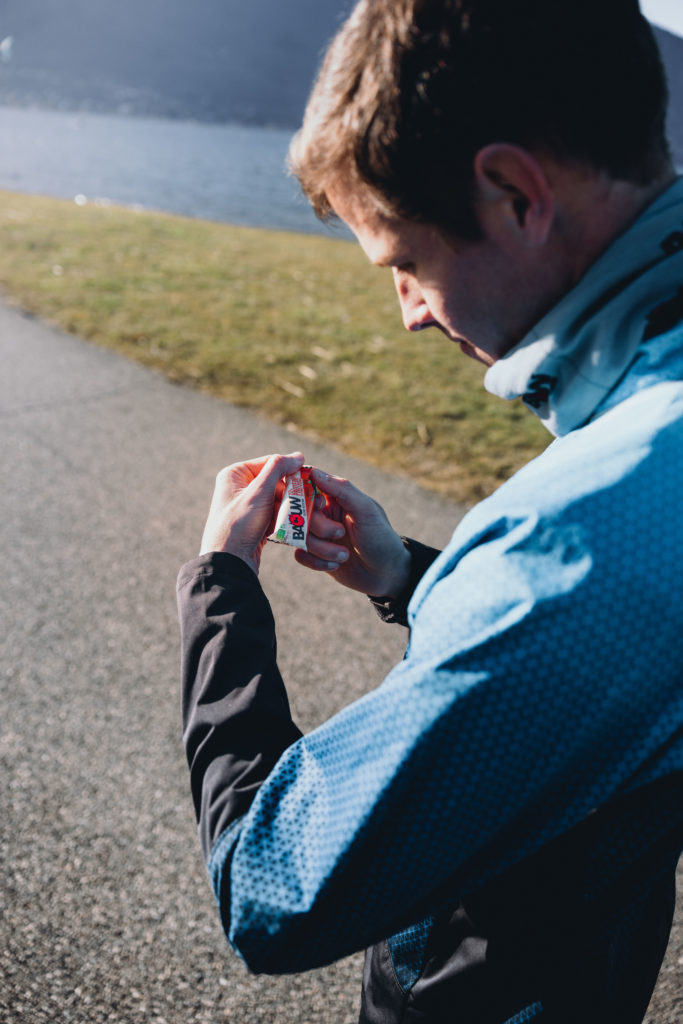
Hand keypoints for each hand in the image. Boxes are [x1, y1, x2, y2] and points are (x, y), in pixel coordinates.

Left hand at [200, 452, 304, 573]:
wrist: (229, 563)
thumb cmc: (239, 525)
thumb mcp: (259, 492)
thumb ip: (278, 468)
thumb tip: (298, 455)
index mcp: (235, 474)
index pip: (271, 463)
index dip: (290, 471)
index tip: (309, 481)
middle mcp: (238, 487)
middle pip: (277, 483)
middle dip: (292, 494)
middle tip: (311, 503)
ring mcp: (246, 506)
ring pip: (278, 500)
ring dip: (290, 509)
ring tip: (303, 517)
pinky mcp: (253, 523)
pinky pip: (275, 515)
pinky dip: (284, 520)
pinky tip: (291, 528)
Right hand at [295, 468, 410, 596]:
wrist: (387, 574)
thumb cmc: (381, 538)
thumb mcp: (366, 511)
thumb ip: (343, 490)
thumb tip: (314, 472)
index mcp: (336, 497)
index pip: (307, 485)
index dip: (304, 495)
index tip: (320, 506)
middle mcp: (324, 514)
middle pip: (299, 513)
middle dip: (319, 528)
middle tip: (340, 533)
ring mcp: (318, 535)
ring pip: (299, 536)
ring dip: (322, 549)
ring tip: (344, 555)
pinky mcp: (315, 555)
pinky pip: (300, 556)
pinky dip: (316, 562)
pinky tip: (335, 565)